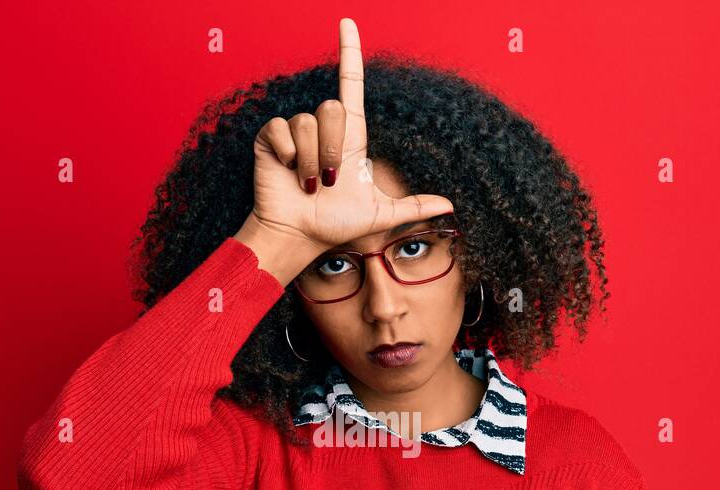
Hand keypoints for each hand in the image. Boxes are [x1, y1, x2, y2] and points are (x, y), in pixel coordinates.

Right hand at [237, 18, 453, 279]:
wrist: (300, 236)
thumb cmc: (334, 223)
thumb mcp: (379, 214)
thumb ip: (412, 206)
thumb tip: (448, 205)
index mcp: (348, 137)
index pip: (350, 85)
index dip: (349, 53)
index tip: (347, 23)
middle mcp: (323, 129)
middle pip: (332, 108)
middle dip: (332, 149)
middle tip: (328, 181)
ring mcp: (295, 133)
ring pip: (308, 122)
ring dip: (312, 160)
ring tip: (308, 183)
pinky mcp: (271, 139)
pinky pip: (282, 129)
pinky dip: (289, 155)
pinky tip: (288, 171)